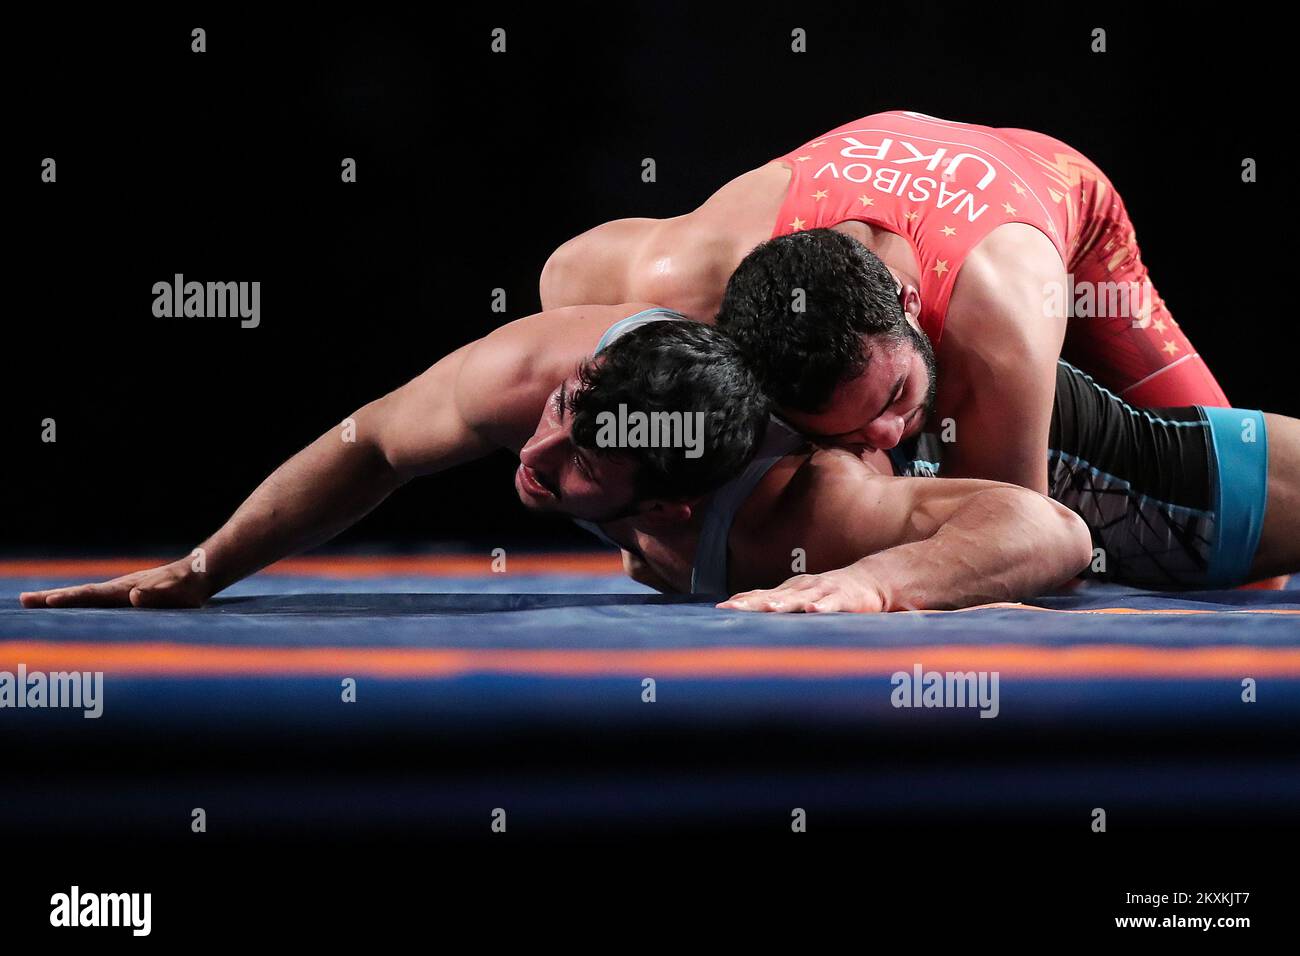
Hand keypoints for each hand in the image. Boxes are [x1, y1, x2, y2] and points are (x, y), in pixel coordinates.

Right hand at [20, 559, 211, 608]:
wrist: (198, 574)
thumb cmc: (189, 588)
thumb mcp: (177, 594)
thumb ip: (157, 595)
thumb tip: (134, 596)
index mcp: (127, 589)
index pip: (94, 595)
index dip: (72, 599)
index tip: (49, 601)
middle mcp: (120, 588)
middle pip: (82, 593)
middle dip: (52, 597)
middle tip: (24, 600)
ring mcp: (122, 589)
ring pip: (87, 594)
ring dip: (61, 598)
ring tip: (35, 601)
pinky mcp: (127, 593)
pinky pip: (97, 598)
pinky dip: (78, 600)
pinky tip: (70, 604)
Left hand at [717, 566, 886, 612]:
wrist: (868, 581)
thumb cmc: (828, 592)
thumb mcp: (799, 595)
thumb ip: (774, 601)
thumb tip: (741, 603)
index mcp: (789, 590)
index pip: (761, 595)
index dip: (742, 601)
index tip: (720, 609)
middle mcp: (801, 588)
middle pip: (773, 596)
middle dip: (752, 603)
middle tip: (732, 609)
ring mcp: (822, 591)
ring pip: (800, 598)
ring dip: (784, 603)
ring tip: (769, 609)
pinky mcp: (844, 598)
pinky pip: (832, 603)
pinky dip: (822, 606)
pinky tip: (813, 610)